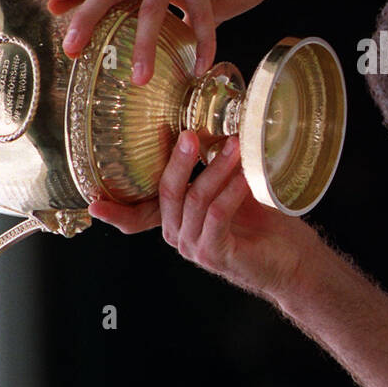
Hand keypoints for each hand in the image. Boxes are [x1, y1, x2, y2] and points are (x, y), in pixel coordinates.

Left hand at [45, 0, 284, 79]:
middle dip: (86, 17)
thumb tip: (175, 53)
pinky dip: (201, 40)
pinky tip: (203, 63)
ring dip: (144, 46)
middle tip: (71, 47)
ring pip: (149, 7)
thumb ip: (180, 21)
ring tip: (141, 78)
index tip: (51, 5)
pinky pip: (197, 11)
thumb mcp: (198, 1)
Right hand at [89, 132, 318, 301]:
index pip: (136, 215)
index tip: (93, 200)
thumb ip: (212, 168)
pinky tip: (244, 176)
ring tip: (235, 146)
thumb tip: (210, 125)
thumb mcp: (231, 188)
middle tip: (190, 134)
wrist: (293, 260)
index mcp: (175, 220)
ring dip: (215, 169)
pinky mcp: (216, 253)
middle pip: (167, 193)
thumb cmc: (264, 223)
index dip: (115, 209)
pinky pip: (217, 215)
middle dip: (177, 161)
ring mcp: (195, 247)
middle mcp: (178, 235)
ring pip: (194, 200)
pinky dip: (230, 191)